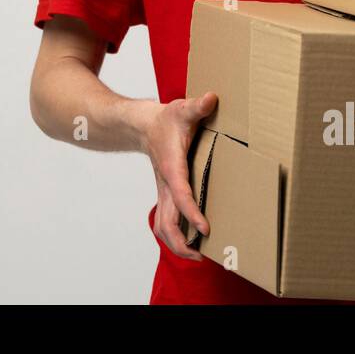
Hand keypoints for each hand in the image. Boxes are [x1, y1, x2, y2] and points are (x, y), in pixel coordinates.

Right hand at [141, 92, 217, 260]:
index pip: (181, 196)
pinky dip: (175, 235)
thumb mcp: (182, 109)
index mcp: (172, 168)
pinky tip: (193, 238)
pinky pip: (166, 221)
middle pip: (166, 224)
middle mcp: (166, 186)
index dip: (192, 214)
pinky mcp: (164, 195)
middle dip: (182, 244)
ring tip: (199, 254)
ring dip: (177, 244)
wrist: (143, 126)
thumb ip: (197, 106)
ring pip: (162, 227)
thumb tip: (211, 98)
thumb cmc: (165, 121)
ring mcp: (163, 193)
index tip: (205, 229)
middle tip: (203, 254)